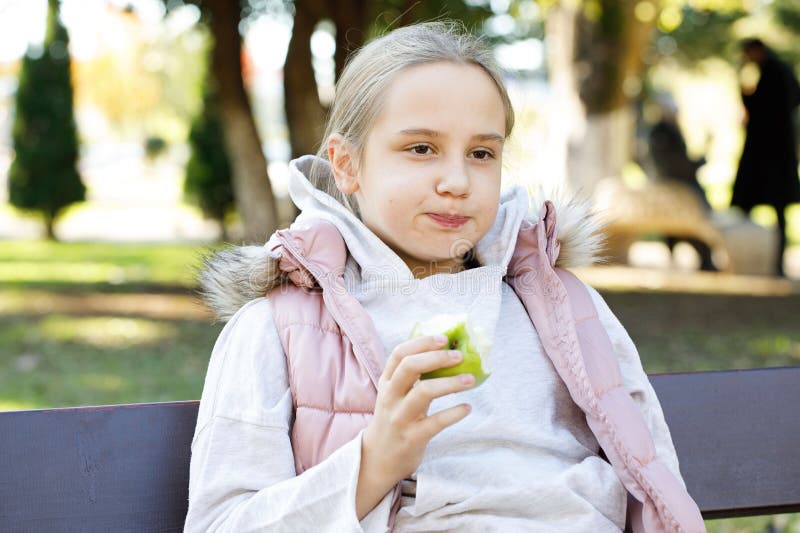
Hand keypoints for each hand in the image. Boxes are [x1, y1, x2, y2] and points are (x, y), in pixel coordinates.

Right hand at [355, 335, 473, 517]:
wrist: (377, 459)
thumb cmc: (393, 419)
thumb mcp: (395, 395)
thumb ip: (412, 377)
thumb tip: (446, 354)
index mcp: (387, 383)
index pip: (399, 354)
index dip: (422, 343)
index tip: (444, 339)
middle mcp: (390, 397)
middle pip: (409, 367)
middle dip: (436, 358)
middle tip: (459, 356)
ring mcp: (400, 417)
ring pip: (424, 392)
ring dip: (450, 383)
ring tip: (470, 380)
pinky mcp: (412, 437)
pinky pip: (436, 422)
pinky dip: (454, 413)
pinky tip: (467, 408)